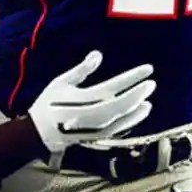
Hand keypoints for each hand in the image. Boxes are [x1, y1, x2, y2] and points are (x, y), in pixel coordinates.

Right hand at [27, 51, 154, 152]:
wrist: (39, 132)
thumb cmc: (49, 103)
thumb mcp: (61, 82)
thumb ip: (82, 69)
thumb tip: (98, 54)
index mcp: (84, 97)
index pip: (114, 85)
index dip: (133, 77)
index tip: (148, 69)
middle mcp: (92, 114)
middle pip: (122, 104)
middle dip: (139, 93)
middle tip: (152, 83)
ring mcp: (95, 128)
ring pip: (122, 120)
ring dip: (137, 111)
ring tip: (148, 101)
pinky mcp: (96, 137)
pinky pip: (117, 130)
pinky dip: (129, 122)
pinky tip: (137, 116)